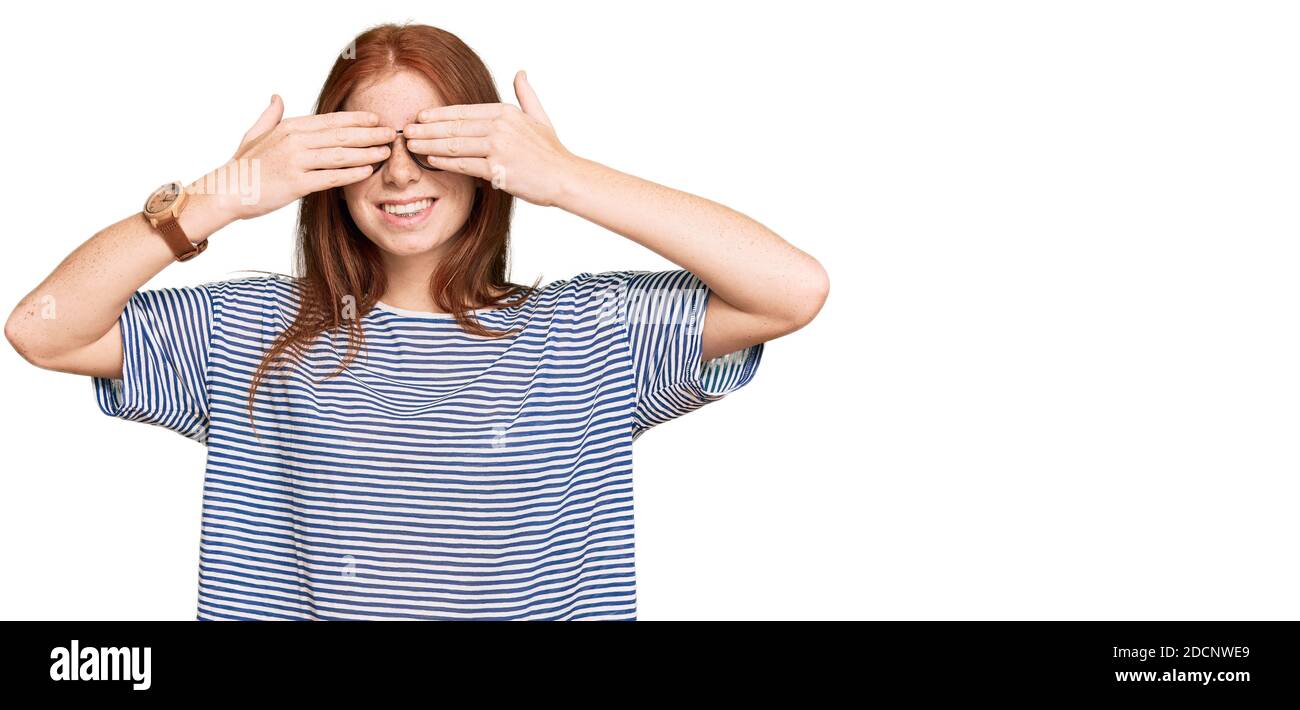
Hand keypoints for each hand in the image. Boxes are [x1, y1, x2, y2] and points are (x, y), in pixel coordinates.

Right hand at [195, 95, 395, 220]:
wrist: (228, 190)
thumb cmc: (244, 165)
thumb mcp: (255, 134)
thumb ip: (270, 116)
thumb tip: (277, 97)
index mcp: (289, 127)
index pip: (331, 120)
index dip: (356, 119)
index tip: (376, 119)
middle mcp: (294, 141)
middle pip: (341, 135)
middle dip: (369, 134)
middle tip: (392, 133)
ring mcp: (295, 161)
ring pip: (340, 155)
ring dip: (366, 152)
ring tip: (386, 152)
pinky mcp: (296, 183)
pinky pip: (330, 177)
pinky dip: (350, 173)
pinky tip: (368, 171)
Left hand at [402, 71, 578, 206]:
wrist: (565, 177)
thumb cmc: (551, 152)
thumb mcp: (540, 116)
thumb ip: (526, 94)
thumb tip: (520, 72)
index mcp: (506, 112)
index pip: (464, 111)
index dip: (439, 114)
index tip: (421, 116)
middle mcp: (500, 126)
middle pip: (454, 127)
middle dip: (426, 128)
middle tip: (406, 130)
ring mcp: (498, 147)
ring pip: (454, 145)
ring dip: (428, 144)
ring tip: (411, 145)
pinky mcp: (497, 169)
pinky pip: (463, 165)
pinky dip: (444, 162)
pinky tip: (429, 160)